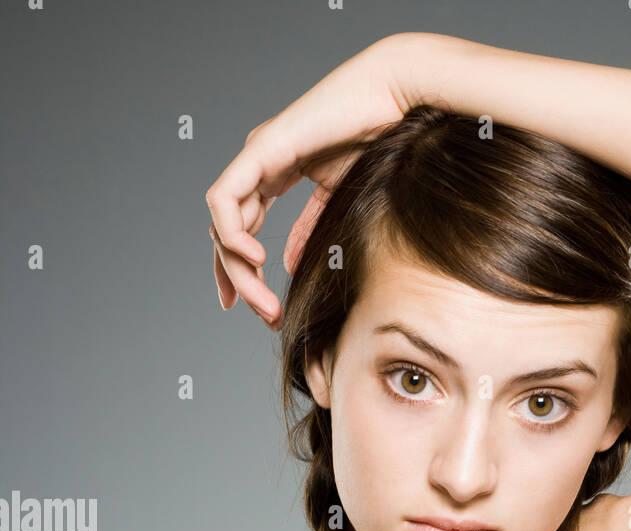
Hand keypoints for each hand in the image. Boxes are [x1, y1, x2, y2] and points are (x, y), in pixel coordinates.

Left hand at [204, 34, 414, 327]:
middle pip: (228, 235)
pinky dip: (233, 235)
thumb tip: (291, 265)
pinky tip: (258, 260)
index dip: (238, 272)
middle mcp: (258, 165)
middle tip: (268, 317)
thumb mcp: (339, 202)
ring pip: (223, 225)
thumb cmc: (381, 142)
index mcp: (275, 173)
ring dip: (238, 270)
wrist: (397, 103)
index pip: (239, 228)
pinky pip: (224, 201)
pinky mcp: (260, 150)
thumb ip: (310, 231)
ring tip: (265, 302)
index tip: (252, 309)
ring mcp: (256, 156)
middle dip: (241, 282)